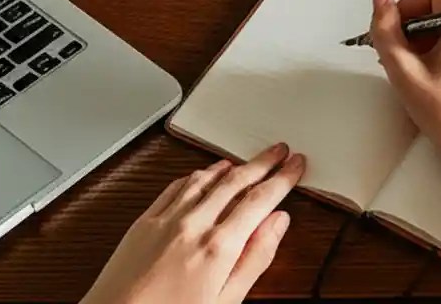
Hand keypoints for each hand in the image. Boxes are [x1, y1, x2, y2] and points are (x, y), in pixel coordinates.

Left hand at [82, 144, 305, 303]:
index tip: (295, 165)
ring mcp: (167, 219)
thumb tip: (277, 224)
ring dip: (231, 165)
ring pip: (206, 178)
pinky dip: (196, 175)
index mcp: (219, 246)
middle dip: (263, 163)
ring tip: (247, 161)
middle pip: (237, 181)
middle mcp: (193, 224)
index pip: (261, 199)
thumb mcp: (226, 300)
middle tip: (279, 152)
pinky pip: (176, 186)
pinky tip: (202, 174)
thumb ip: (255, 259)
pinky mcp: (145, 221)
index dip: (283, 178)